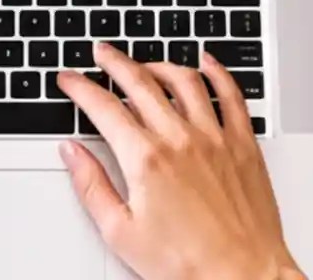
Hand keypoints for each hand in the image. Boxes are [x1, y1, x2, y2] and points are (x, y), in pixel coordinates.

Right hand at [57, 43, 303, 279]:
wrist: (243, 278)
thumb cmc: (187, 264)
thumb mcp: (121, 232)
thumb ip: (91, 186)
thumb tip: (72, 153)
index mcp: (146, 160)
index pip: (103, 108)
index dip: (80, 88)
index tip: (69, 79)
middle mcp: (180, 139)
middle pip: (140, 82)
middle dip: (114, 62)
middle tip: (101, 54)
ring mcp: (215, 138)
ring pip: (184, 80)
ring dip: (158, 64)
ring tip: (143, 63)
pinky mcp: (243, 145)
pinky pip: (231, 94)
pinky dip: (217, 72)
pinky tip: (206, 62)